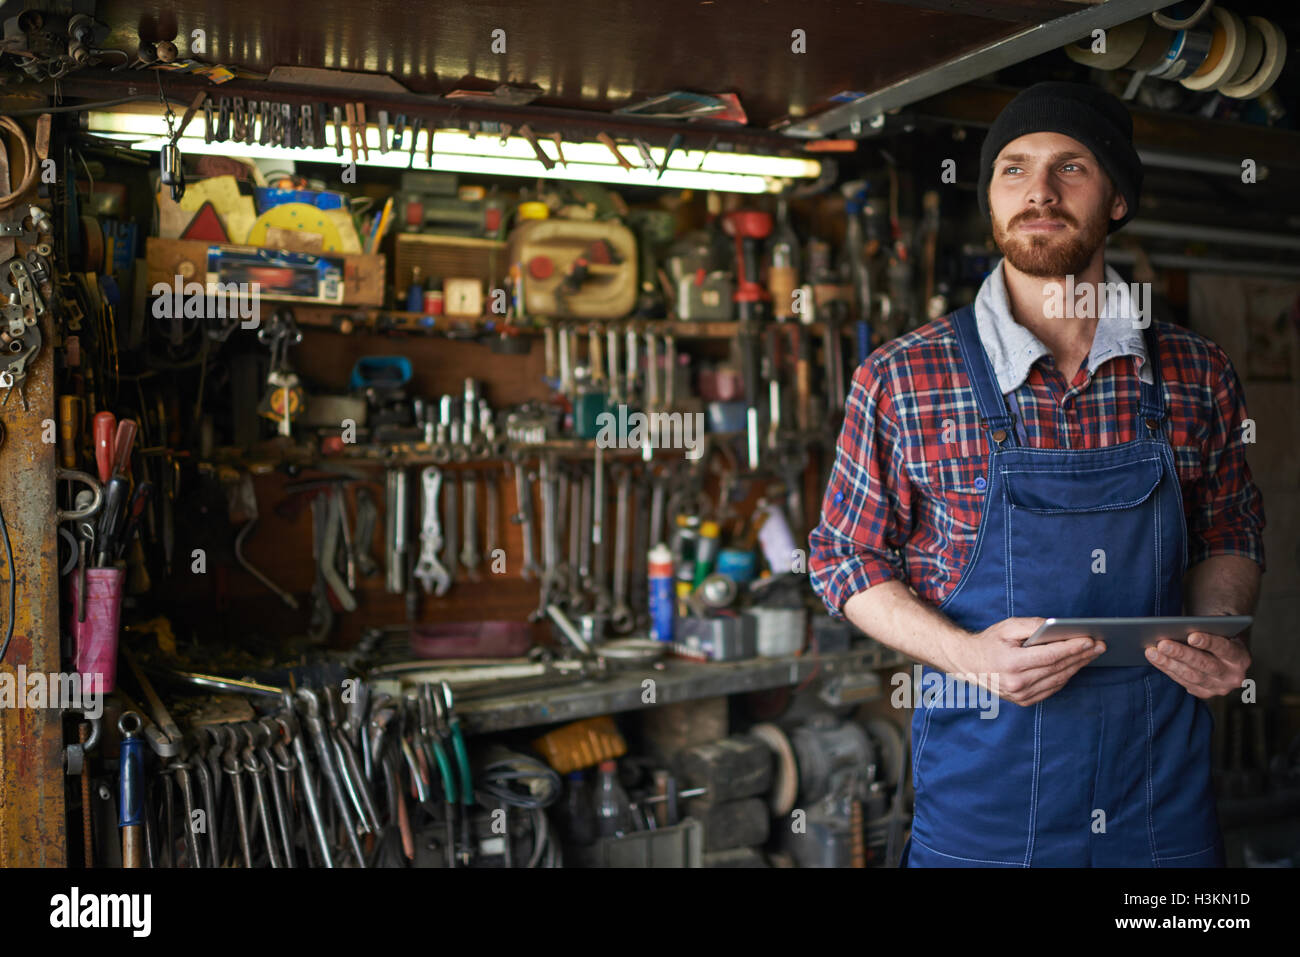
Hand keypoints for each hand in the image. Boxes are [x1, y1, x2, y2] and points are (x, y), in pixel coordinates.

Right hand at [945, 617, 1105, 707]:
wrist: (969, 663)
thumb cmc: (990, 642)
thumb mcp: (1007, 627)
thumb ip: (1033, 626)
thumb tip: (1057, 626)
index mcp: (1011, 662)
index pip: (1050, 656)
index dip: (1072, 648)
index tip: (1090, 639)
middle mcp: (1017, 682)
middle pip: (1058, 668)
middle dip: (1081, 656)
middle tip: (1099, 645)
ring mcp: (1021, 695)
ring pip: (1058, 680)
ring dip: (1077, 667)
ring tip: (1092, 654)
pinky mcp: (1024, 701)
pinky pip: (1052, 688)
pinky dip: (1066, 677)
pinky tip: (1075, 666)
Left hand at [1145, 632, 1249, 698]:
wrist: (1223, 652)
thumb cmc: (1217, 633)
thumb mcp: (1219, 628)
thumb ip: (1207, 627)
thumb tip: (1179, 627)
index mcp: (1241, 657)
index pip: (1225, 649)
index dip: (1208, 643)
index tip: (1191, 636)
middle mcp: (1233, 676)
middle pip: (1205, 665)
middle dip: (1181, 654)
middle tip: (1162, 644)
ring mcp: (1219, 688)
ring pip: (1191, 676)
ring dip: (1169, 663)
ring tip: (1151, 652)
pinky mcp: (1204, 693)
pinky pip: (1183, 682)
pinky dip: (1167, 669)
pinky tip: (1155, 659)